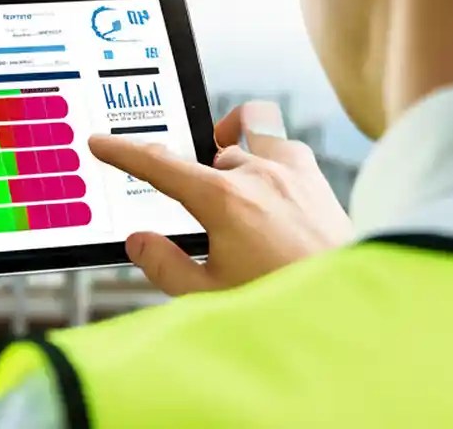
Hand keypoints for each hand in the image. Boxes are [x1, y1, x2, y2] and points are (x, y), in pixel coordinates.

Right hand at [90, 100, 352, 294]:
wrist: (350, 309)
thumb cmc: (283, 305)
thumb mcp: (208, 296)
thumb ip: (164, 265)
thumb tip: (139, 242)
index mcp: (224, 200)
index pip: (159, 164)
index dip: (123, 151)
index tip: (102, 143)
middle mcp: (259, 175)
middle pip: (207, 156)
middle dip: (194, 177)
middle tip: (195, 212)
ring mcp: (292, 173)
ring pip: (247, 142)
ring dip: (232, 160)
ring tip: (229, 190)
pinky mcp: (318, 180)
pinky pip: (285, 148)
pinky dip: (269, 158)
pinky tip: (268, 186)